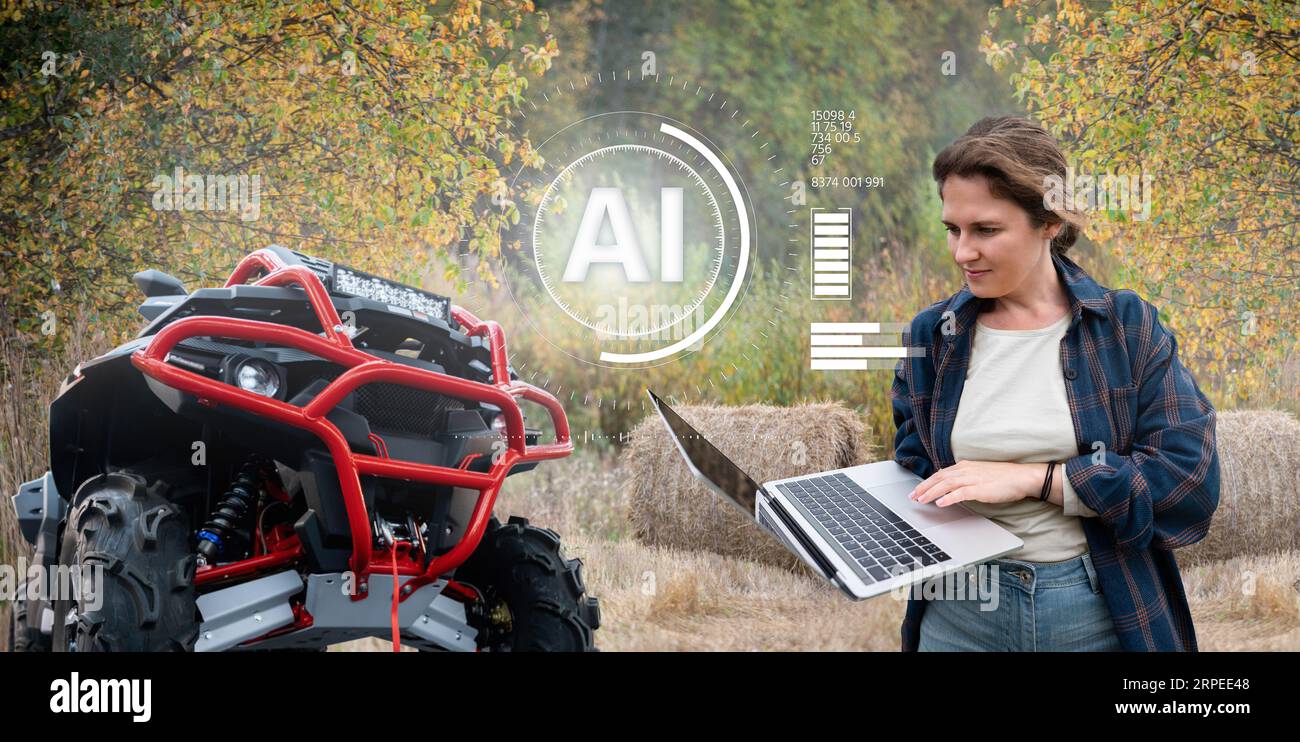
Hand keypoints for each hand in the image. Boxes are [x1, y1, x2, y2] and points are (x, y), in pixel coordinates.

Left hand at [908, 460, 1042, 506]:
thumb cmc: (1002, 477)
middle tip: (912, 497)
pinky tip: (940, 503)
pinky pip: (960, 493)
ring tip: (921, 500)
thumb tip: (950, 486)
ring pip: (946, 484)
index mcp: (965, 466)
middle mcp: (966, 470)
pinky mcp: (980, 489)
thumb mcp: (979, 474)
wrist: (1021, 477)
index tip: (916, 490)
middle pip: (939, 478)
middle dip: (923, 487)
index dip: (926, 482)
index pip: (940, 473)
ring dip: (931, 492)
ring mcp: (973, 478)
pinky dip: (948, 498)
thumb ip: (964, 478)